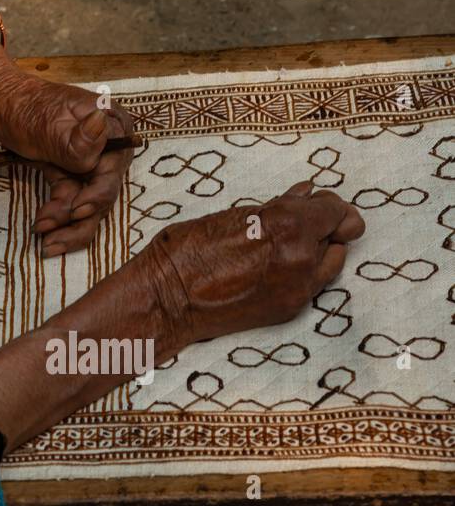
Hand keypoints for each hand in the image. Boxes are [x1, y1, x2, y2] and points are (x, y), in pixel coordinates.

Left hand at [0, 72, 136, 256]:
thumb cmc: (21, 105)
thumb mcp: (46, 124)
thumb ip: (76, 138)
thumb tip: (102, 128)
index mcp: (111, 125)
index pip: (113, 168)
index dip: (97, 194)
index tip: (76, 210)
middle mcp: (108, 146)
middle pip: (102, 191)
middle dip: (77, 219)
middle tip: (52, 239)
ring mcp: (90, 161)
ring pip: (87, 203)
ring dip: (66, 226)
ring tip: (45, 244)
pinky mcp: (71, 171)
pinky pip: (71, 200)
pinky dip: (58, 215)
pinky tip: (42, 226)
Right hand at [137, 181, 366, 347]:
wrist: (167, 300)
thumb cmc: (187, 250)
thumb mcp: (232, 215)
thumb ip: (276, 208)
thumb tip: (304, 196)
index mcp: (287, 226)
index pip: (336, 211)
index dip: (329, 204)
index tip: (315, 202)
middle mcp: (301, 259)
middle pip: (338, 235)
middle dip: (322, 225)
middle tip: (298, 221)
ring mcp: (299, 289)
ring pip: (331, 262)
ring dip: (318, 249)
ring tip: (287, 244)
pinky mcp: (290, 309)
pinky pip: (313, 283)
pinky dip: (304, 270)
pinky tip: (276, 264)